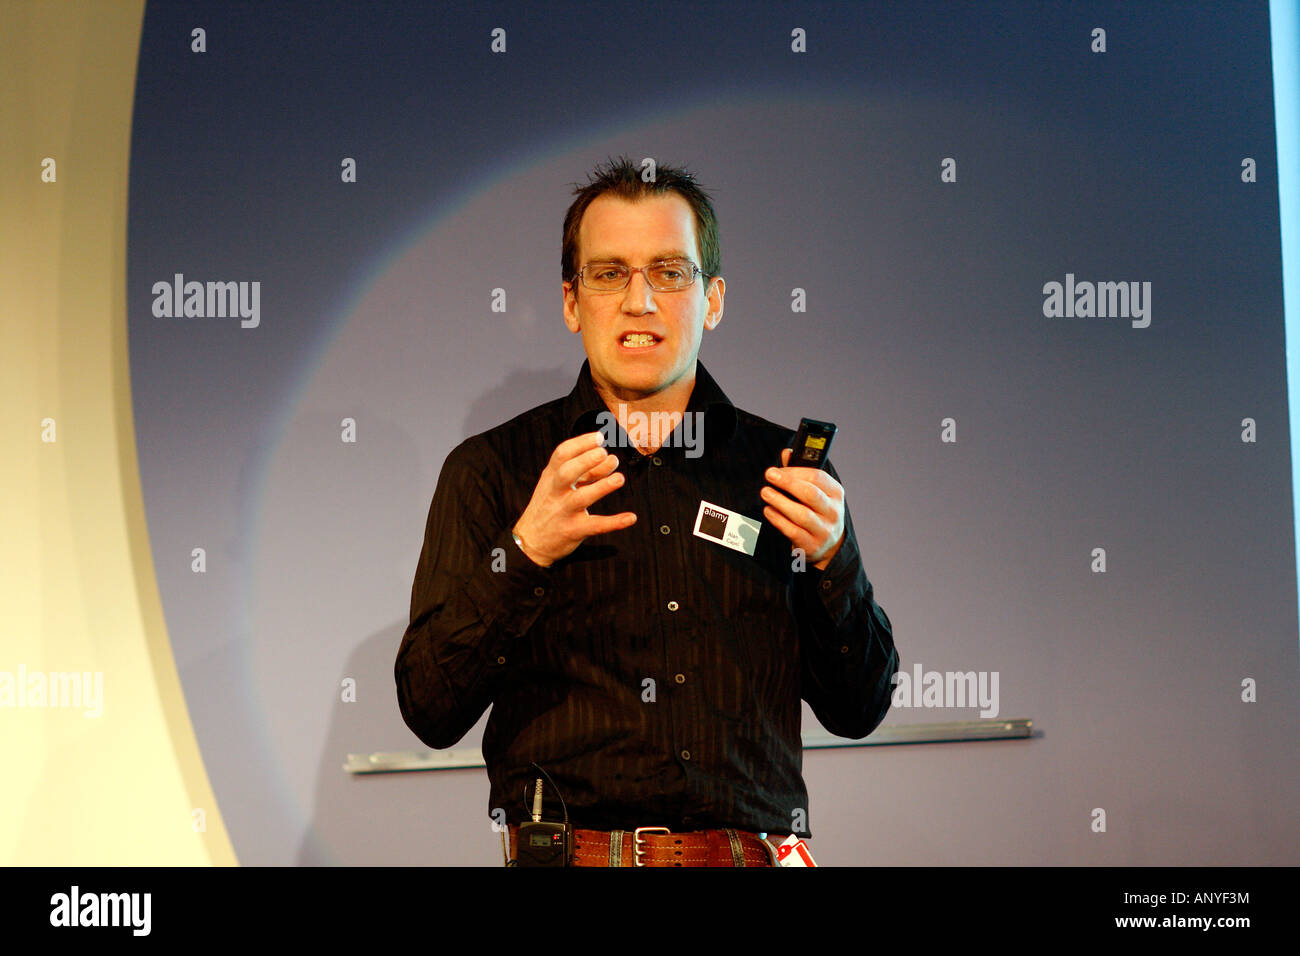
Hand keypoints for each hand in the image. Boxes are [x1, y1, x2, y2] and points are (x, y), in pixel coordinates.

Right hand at [512, 431, 636, 566]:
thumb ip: (587, 472)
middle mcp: (556, 492)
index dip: (580, 444)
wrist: (531, 541)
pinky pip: (595, 526)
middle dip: (585, 461)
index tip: (598, 437)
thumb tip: (611, 459)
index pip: (562, 455)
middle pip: (566, 473)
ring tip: (619, 479)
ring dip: (601, 487)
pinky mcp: (574, 530)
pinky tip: (630, 518)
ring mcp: (565, 511)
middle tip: (604, 453)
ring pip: (582, 498)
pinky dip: (614, 522)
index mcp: (551, 477)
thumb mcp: (560, 485)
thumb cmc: (549, 506)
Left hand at [761, 448, 845, 569]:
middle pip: (810, 494)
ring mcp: (823, 530)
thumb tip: (787, 453)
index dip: (795, 471)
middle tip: (770, 476)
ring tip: (766, 493)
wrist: (829, 546)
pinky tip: (769, 511)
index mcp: (836, 493)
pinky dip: (778, 519)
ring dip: (780, 501)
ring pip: (802, 514)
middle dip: (788, 482)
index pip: (818, 477)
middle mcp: (833, 512)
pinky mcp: (811, 545)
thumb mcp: (817, 492)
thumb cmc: (819, 513)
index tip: (778, 469)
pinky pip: (793, 531)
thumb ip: (801, 472)